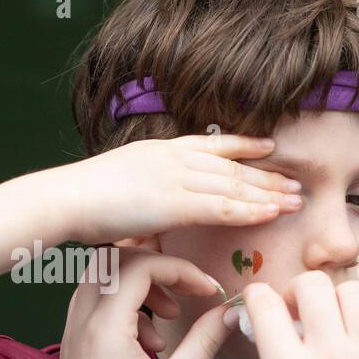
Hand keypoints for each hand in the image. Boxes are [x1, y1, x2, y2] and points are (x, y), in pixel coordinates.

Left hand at [2, 249, 233, 358]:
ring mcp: (72, 334)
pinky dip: (124, 307)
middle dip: (156, 268)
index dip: (181, 270)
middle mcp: (81, 322)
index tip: (209, 293)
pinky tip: (149, 345)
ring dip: (138, 287)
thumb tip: (230, 311)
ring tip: (167, 323)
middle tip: (184, 296)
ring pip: (100, 279)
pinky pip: (94, 304)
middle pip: (113, 259)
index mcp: (105, 327)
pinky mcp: (74, 349)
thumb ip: (203, 342)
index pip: (141, 265)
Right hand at [60, 134, 300, 244]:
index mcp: (159, 151)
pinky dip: (251, 210)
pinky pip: (223, 207)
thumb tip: (146, 210)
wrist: (63, 199)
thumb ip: (140, 193)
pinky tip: (271, 214)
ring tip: (294, 201)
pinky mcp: (176, 203)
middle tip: (295, 182)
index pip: (210, 144)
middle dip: (266, 174)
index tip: (268, 147)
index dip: (243, 145)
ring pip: (234, 185)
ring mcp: (176, 178)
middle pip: (231, 165)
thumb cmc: (78, 201)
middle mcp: (173, 158)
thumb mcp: (116, 186)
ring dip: (268, 193)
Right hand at [240, 273, 358, 358]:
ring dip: (343, 302)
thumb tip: (288, 336)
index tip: (264, 306)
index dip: (258, 297)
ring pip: (357, 291)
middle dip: (302, 293)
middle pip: (313, 284)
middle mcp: (329, 356)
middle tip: (305, 315)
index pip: (264, 303)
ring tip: (344, 325)